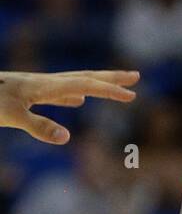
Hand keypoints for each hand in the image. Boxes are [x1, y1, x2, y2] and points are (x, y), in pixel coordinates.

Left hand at [0, 69, 138, 143]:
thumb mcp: (12, 116)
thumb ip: (39, 126)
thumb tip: (68, 137)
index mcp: (46, 85)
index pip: (86, 85)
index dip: (110, 91)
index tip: (133, 96)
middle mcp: (46, 82)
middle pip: (86, 76)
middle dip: (112, 77)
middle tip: (136, 76)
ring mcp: (39, 86)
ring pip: (75, 82)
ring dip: (97, 83)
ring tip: (114, 85)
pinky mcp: (30, 93)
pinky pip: (61, 91)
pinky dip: (75, 94)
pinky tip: (77, 101)